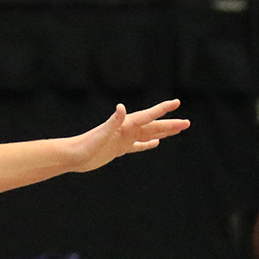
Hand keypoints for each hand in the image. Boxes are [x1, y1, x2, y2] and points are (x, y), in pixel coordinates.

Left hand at [67, 100, 189, 172]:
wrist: (72, 156)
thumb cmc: (85, 145)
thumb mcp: (101, 134)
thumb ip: (113, 121)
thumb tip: (121, 107)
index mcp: (124, 125)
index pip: (147, 116)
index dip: (162, 109)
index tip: (176, 102)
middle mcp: (125, 130)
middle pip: (152, 126)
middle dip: (170, 124)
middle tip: (187, 123)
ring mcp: (122, 139)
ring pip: (148, 134)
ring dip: (163, 132)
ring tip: (178, 130)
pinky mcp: (118, 149)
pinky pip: (137, 146)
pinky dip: (147, 144)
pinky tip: (156, 143)